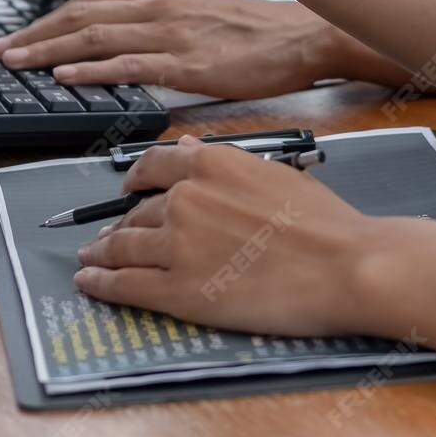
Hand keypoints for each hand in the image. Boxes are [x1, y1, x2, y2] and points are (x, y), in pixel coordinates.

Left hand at [0, 0, 343, 98]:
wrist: (301, 36)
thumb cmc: (254, 30)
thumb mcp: (196, 10)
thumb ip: (155, 19)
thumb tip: (115, 35)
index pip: (88, 3)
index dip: (47, 20)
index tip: (18, 35)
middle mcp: (157, 5)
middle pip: (81, 17)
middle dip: (34, 34)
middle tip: (0, 52)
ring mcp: (171, 33)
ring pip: (95, 37)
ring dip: (48, 51)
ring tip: (16, 63)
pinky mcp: (187, 63)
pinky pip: (129, 64)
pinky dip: (91, 70)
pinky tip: (65, 77)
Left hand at [74, 135, 375, 336]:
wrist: (346, 266)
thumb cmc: (324, 222)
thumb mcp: (274, 172)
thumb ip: (224, 162)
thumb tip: (187, 146)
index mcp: (210, 162)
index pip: (153, 165)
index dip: (133, 179)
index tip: (126, 188)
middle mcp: (184, 197)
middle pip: (136, 210)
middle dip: (119, 224)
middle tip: (108, 235)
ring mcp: (176, 244)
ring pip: (123, 246)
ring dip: (102, 252)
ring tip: (92, 258)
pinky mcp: (178, 290)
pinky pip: (125, 284)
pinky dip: (101, 283)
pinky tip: (89, 282)